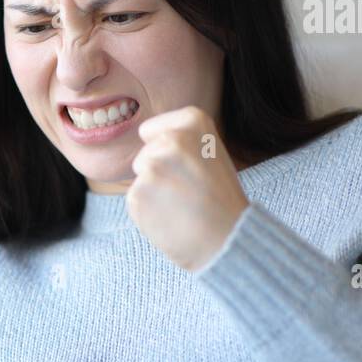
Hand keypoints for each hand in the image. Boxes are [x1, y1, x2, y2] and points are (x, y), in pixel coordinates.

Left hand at [124, 105, 249, 271]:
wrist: (228, 240)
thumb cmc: (221, 200)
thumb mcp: (211, 153)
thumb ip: (182, 140)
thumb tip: (145, 136)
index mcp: (193, 121)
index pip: (149, 131)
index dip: (165, 154)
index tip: (190, 168)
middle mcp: (171, 139)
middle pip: (143, 155)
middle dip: (159, 174)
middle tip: (189, 192)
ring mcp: (152, 167)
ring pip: (139, 178)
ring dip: (153, 193)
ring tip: (182, 205)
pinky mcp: (138, 194)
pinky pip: (134, 200)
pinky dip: (147, 212)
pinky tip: (170, 218)